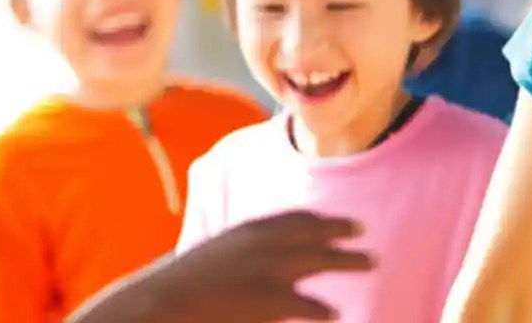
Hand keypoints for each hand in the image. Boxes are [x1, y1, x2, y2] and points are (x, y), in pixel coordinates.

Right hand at [70, 211, 372, 322]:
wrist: (159, 304)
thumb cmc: (179, 290)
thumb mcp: (210, 263)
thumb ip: (234, 258)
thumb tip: (248, 266)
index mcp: (244, 232)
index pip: (293, 218)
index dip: (320, 219)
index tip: (341, 221)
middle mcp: (261, 244)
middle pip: (312, 232)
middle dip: (341, 231)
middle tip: (365, 234)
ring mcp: (267, 270)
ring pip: (319, 258)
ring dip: (347, 259)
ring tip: (372, 263)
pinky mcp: (269, 300)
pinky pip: (308, 304)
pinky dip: (322, 308)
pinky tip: (336, 314)